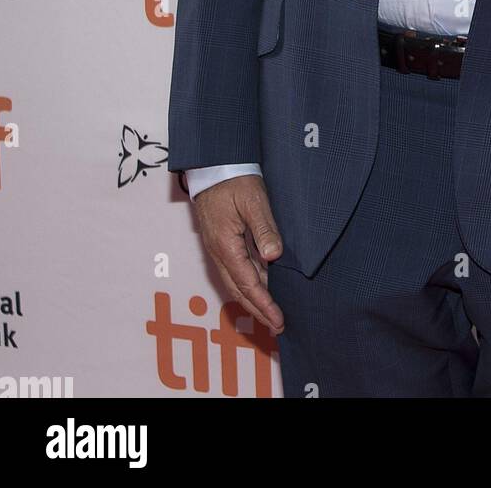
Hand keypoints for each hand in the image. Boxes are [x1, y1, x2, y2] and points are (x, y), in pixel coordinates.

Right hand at [193, 175, 285, 335]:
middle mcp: (219, 251)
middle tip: (278, 325)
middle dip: (258, 309)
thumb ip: (264, 229)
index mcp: (226, 245)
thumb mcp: (254, 201)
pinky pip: (234, 269)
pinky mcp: (221, 241)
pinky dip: (248, 283)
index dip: (264, 303)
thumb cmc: (234, 179)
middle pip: (239, 289)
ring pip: (235, 282)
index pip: (247, 283)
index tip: (278, 319)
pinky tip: (261, 285)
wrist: (212, 164)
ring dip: (253, 299)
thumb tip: (273, 257)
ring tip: (271, 313)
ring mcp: (218, 247)